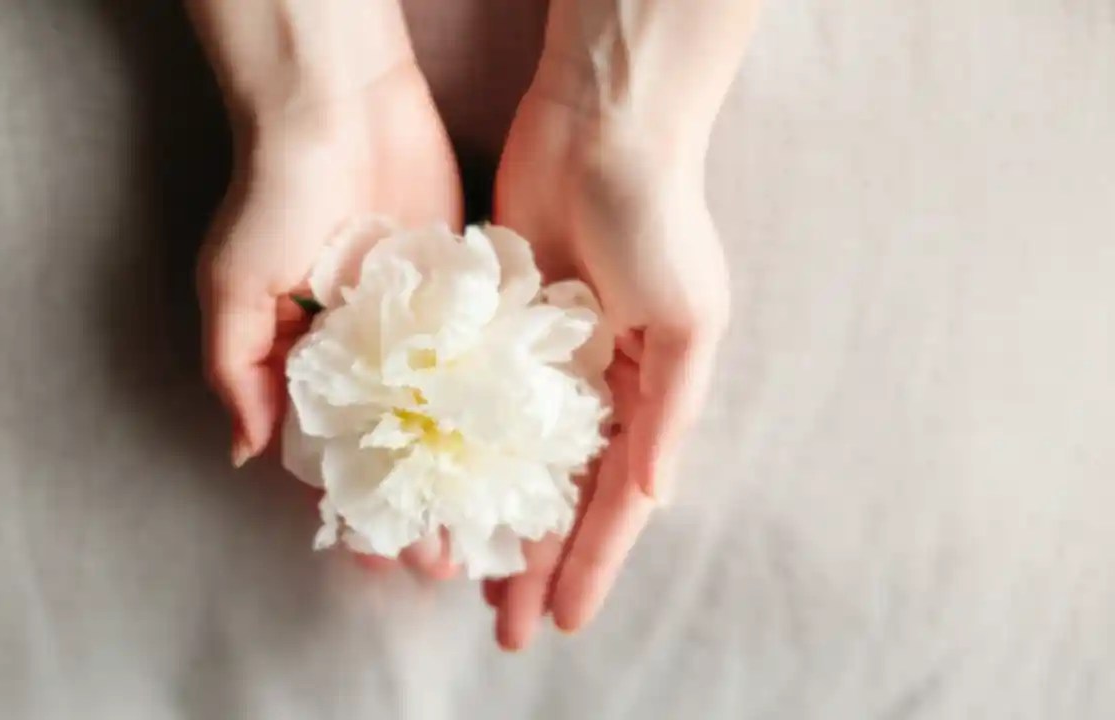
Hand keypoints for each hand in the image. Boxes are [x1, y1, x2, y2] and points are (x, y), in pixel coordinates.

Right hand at [198, 63, 462, 577]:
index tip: (377, 567)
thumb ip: (237, 370)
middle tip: (450, 564)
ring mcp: (418, 326)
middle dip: (420, 507)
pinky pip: (481, 358)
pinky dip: (498, 405)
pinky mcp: (463, 292)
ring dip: (465, 472)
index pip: (332, 457)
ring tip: (493, 529)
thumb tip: (247, 456)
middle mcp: (366, 354)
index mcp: (306, 361)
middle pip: (398, 449)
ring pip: (445, 417)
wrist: (338, 107)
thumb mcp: (232, 285)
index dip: (352, 511)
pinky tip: (523, 452)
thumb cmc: (272, 194)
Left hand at [486, 83, 730, 647]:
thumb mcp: (689, 321)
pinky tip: (427, 490)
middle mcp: (591, 391)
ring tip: (461, 581)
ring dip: (488, 520)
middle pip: (556, 496)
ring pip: (505, 463)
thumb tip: (652, 496)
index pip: (616, 502)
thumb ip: (670, 411)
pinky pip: (466, 404)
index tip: (564, 620)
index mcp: (645, 397)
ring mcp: (536, 364)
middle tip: (505, 629)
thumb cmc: (657, 225)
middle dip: (534, 563)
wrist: (600, 132)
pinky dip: (450, 448)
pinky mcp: (490, 330)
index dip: (591, 564)